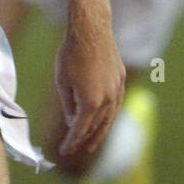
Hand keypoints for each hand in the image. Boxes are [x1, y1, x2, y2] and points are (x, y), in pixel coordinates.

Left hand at [55, 23, 125, 159]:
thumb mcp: (62, 83)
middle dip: (86, 141)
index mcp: (90, 103)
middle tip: (77, 152)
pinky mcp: (120, 80)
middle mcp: (107, 100)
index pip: (80, 130)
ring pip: (109, 119)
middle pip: (97, 128)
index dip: (71, 142)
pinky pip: (115, 105)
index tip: (63, 151)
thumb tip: (74, 121)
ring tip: (93, 144)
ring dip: (101, 133)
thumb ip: (69, 106)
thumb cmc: (71, 55)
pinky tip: (104, 121)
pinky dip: (108, 117)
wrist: (90, 31)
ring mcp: (116, 90)